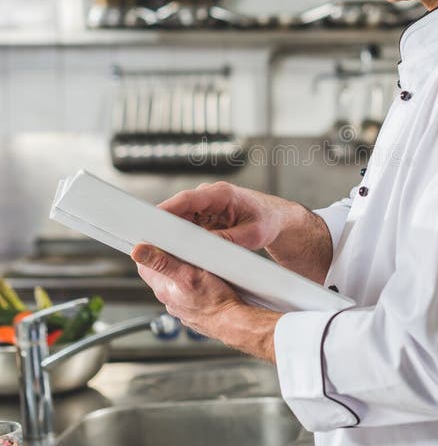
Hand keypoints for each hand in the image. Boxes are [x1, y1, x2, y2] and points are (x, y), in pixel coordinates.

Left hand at [130, 244, 279, 362]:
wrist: (234, 322)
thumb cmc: (215, 302)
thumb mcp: (188, 275)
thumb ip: (162, 262)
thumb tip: (138, 251)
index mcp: (164, 289)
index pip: (144, 267)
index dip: (148, 252)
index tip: (153, 240)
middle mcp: (170, 299)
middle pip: (160, 274)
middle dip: (166, 259)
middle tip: (178, 246)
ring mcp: (182, 306)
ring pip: (176, 283)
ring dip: (181, 271)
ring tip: (194, 261)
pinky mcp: (195, 309)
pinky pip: (188, 292)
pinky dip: (193, 284)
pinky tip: (204, 280)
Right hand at [158, 180, 333, 284]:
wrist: (277, 218)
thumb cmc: (268, 221)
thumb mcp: (251, 235)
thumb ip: (227, 240)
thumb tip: (203, 249)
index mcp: (221, 194)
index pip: (187, 199)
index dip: (167, 209)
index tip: (151, 221)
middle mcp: (210, 196)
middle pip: (178, 209)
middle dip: (163, 225)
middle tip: (151, 244)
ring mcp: (205, 206)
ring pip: (180, 219)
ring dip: (171, 233)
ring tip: (162, 251)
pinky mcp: (205, 216)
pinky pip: (187, 226)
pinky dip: (181, 238)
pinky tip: (176, 251)